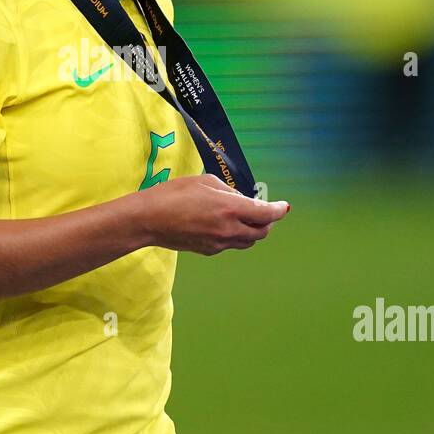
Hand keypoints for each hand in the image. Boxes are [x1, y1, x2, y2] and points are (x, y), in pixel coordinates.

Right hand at [137, 173, 289, 254]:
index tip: (284, 206)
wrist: (149, 219)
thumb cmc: (174, 194)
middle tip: (265, 212)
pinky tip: (224, 226)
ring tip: (246, 219)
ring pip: (248, 242)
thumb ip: (229, 192)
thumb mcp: (205, 182)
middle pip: (262, 232)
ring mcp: (219, 243)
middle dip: (268, 222)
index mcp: (231, 209)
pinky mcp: (209, 251)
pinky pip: (231, 245)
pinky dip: (235, 236)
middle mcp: (229, 229)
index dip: (279, 210)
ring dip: (253, 231)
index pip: (267, 214)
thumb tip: (242, 201)